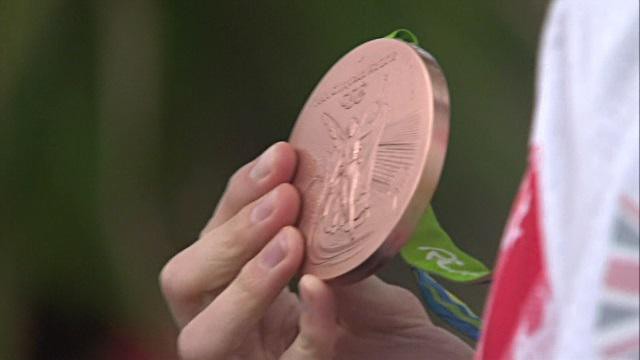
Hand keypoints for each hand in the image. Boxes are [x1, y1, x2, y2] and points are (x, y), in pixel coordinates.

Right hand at [160, 142, 472, 358]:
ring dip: (245, 282)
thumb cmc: (397, 336)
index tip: (282, 157)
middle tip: (283, 199)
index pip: (216, 238)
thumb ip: (334, 250)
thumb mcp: (363, 281)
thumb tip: (318, 188)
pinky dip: (304, 324)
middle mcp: (240, 332)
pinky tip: (320, 289)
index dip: (240, 195)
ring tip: (290, 240)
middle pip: (185, 283)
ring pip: (204, 337)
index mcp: (248, 295)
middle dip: (228, 236)